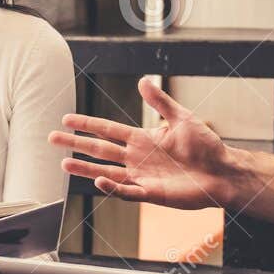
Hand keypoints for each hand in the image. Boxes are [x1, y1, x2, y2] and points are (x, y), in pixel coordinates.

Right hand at [50, 78, 237, 208]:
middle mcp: (137, 158)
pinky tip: (97, 180)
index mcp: (142, 139)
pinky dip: (112, 188)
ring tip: (63, 164)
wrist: (222, 172)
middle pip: (100, 150)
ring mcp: (142, 177)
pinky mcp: (152, 193)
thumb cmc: (206, 146)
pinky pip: (127, 192)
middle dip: (76, 144)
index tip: (66, 119)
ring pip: (106, 172)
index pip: (107, 130)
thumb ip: (160, 102)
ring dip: (85, 168)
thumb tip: (142, 80)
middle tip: (52, 139)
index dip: (87, 124)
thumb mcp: (182, 118)